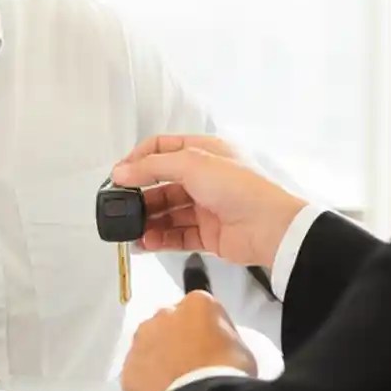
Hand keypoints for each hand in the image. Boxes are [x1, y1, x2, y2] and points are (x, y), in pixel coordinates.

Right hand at [112, 135, 304, 269]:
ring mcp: (207, 206)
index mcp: (204, 152)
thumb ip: (152, 167)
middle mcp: (205, 177)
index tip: (118, 174)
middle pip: (162, 183)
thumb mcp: (192, 164)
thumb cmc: (241, 187)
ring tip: (131, 230)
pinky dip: (160, 239)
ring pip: (168, 212)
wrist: (272, 228)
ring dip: (148, 220)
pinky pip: (177, 235)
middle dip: (140, 195)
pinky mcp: (209, 234)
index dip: (138, 159)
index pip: (162, 148)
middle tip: (120, 206)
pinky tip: (146, 242)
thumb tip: (121, 171)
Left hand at [121, 291, 256, 390]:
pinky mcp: (128, 366)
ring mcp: (141, 339)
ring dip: (158, 357)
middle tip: (190, 364)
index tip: (211, 346)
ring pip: (149, 344)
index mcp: (196, 303)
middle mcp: (163, 313)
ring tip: (173, 382)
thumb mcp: (240, 348)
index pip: (199, 309)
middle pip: (169, 322)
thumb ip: (221, 337)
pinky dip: (146, 380)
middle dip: (176, 338)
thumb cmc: (229, 372)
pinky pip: (137, 370)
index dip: (205, 328)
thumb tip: (212, 343)